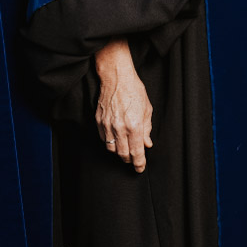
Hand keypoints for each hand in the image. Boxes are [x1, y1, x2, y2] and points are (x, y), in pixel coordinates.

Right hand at [93, 38, 153, 171]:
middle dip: (129, 160)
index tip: (140, 168)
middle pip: (123, 154)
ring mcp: (108, 125)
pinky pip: (104, 139)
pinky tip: (116, 141)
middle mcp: (120, 128)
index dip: (139, 163)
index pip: (136, 152)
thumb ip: (147, 129)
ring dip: (119, 153)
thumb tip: (147, 144)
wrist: (116, 77)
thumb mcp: (147, 109)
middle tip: (134, 160)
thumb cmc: (134, 90)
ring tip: (125, 151)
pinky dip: (110, 144)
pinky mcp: (99, 121)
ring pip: (112, 149)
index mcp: (134, 125)